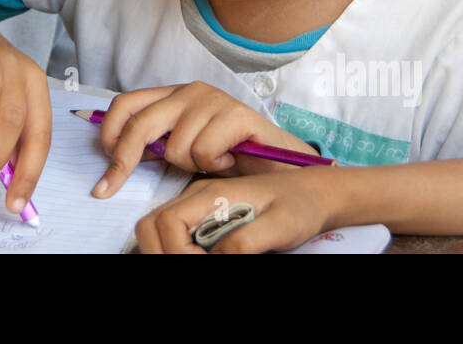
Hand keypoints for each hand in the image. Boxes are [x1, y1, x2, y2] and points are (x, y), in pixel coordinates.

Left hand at [93, 82, 316, 198]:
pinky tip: (228, 160)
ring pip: (174, 147)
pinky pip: (203, 151)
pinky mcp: (235, 113)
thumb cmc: (229, 155)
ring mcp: (213, 99)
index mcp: (173, 95)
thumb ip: (155, 143)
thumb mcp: (184, 146)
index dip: (109, 134)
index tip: (103, 165)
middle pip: (140, 124)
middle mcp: (190, 91)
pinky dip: (213, 165)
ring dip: (190, 166)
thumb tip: (114, 154)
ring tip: (211, 162)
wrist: (279, 161)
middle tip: (110, 188)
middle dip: (124, 161)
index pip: (127, 104)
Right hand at [135, 172, 334, 253]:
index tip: (201, 263)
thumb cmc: (299, 207)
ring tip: (197, 263)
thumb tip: (215, 257)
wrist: (311, 194)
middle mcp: (197, 198)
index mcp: (212, 194)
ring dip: (167, 253)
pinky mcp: (204, 219)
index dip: (175, 252)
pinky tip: (199, 258)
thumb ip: (247, 242)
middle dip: (160, 254)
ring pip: (158, 231)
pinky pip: (176, 235)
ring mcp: (198, 208)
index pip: (167, 221)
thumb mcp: (281, 226)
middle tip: (191, 268)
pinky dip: (177, 251)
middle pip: (150, 226)